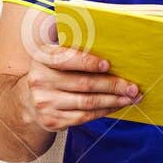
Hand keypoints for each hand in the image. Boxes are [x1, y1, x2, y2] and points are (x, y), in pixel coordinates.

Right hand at [20, 9, 141, 132]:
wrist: (30, 101)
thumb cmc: (53, 73)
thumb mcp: (55, 54)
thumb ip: (73, 46)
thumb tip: (107, 41)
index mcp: (42, 57)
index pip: (65, 59)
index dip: (87, 62)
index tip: (108, 64)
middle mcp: (40, 80)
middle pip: (83, 83)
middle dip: (112, 85)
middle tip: (132, 86)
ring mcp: (45, 102)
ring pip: (87, 102)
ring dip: (113, 100)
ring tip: (130, 97)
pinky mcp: (52, 120)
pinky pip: (84, 116)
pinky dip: (104, 111)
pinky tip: (116, 105)